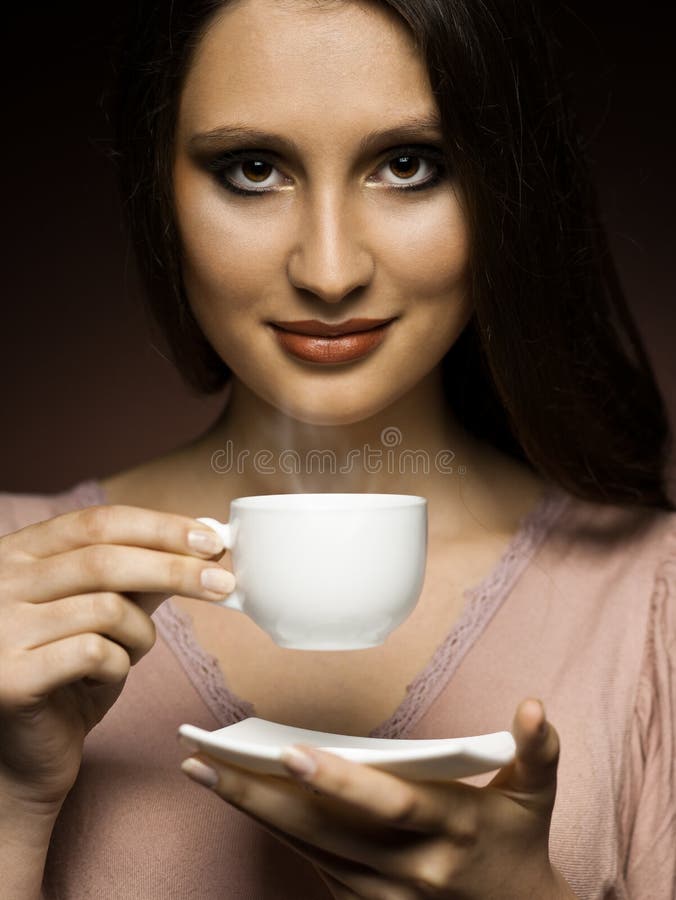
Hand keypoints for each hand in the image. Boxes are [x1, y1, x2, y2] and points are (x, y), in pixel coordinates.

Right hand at [0, 504, 235, 810]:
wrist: (22, 757)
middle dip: (175, 568)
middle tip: (223, 582)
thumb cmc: (68, 678)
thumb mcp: (105, 615)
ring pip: (106, 608)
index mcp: (18, 555)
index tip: (211, 538)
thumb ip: (141, 578)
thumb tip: (201, 544)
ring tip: (135, 651)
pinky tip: (105, 677)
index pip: (97, 523)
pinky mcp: (10, 678)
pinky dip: (119, 664)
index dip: (159, 527)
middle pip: (105, 559)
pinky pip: (93, 653)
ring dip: (142, 633)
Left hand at [180, 699, 577, 898]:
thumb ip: (538, 751)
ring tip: (206, 770)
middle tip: (205, 761)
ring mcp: (385, 894)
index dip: (341, 782)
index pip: (388, 805)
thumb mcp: (537, 797)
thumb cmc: (520, 845)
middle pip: (326, 833)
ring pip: (309, 850)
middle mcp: (411, 867)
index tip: (290, 752)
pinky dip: (277, 832)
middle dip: (261, 798)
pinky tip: (242, 797)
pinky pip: (314, 865)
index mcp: (452, 827)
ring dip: (255, 812)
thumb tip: (534, 706)